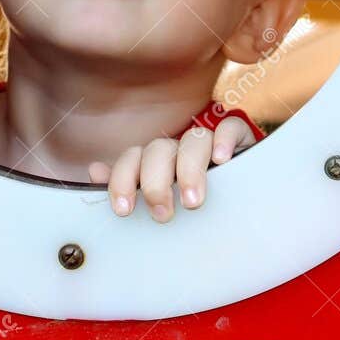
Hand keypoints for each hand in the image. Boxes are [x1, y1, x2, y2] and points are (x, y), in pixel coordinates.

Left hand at [87, 115, 257, 222]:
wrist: (245, 210)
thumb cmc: (196, 207)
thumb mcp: (162, 205)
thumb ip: (130, 189)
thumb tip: (94, 171)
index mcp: (157, 163)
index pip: (132, 159)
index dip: (122, 180)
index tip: (124, 210)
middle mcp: (180, 149)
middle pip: (159, 150)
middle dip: (155, 182)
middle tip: (163, 214)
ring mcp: (210, 143)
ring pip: (193, 139)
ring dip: (189, 169)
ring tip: (192, 201)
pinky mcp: (241, 140)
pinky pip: (231, 125)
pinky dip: (225, 139)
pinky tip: (222, 160)